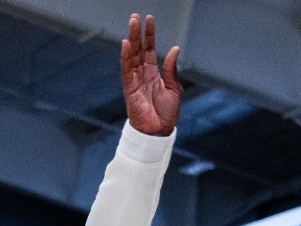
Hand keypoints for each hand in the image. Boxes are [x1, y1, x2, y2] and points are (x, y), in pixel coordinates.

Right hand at [121, 14, 181, 136]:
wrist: (159, 132)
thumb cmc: (166, 114)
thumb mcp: (174, 88)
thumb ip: (171, 69)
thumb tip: (174, 49)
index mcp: (154, 73)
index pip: (150, 49)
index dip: (150, 35)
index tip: (150, 20)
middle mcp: (143, 74)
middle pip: (138, 49)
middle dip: (137, 33)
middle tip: (136, 17)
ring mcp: (135, 81)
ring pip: (131, 56)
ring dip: (131, 40)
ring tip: (132, 24)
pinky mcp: (129, 89)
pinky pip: (126, 70)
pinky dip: (125, 57)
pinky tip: (126, 44)